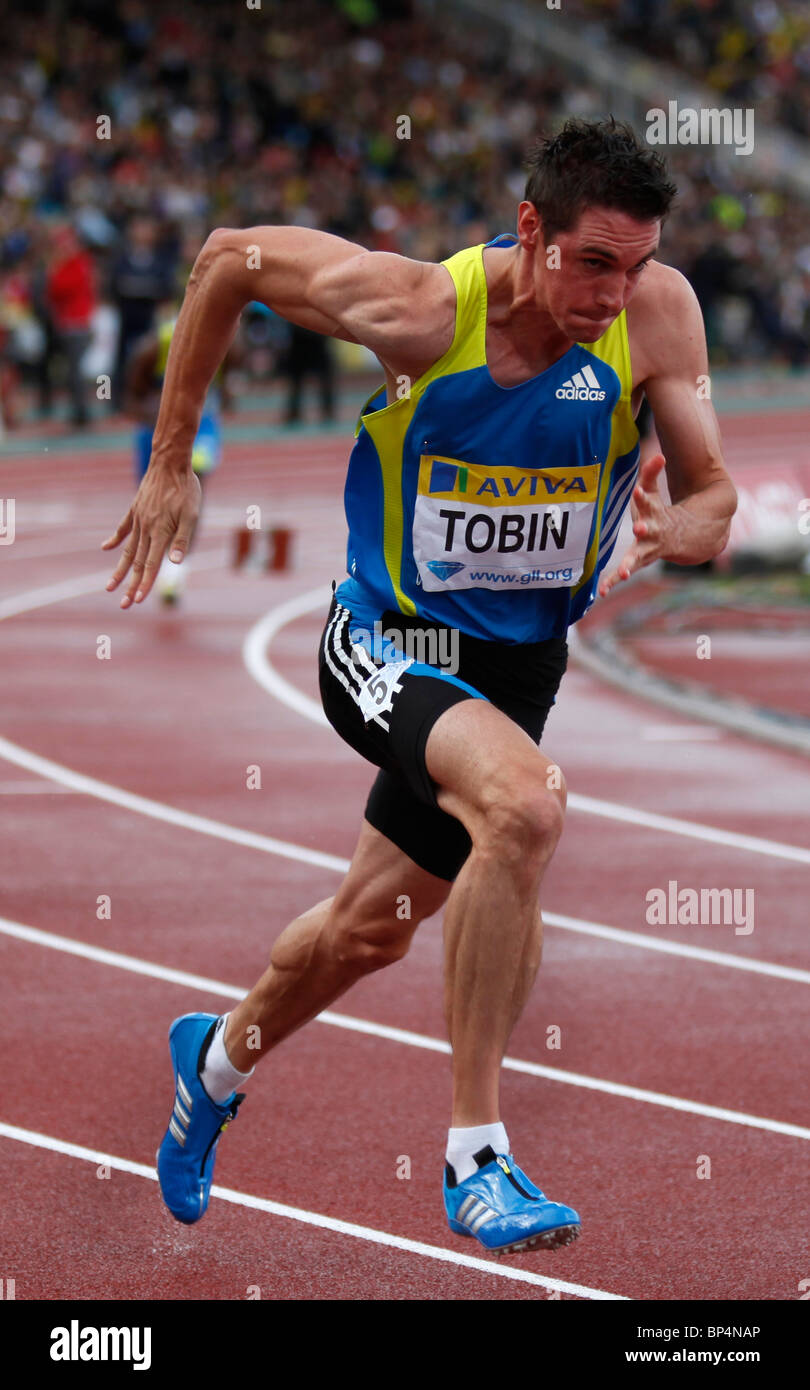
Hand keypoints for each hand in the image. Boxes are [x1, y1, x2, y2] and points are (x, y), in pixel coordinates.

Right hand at [102, 465, 200, 608]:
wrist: (169, 462)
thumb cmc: (185, 489)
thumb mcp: (192, 514)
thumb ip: (182, 539)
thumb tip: (176, 562)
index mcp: (160, 532)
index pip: (152, 565)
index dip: (145, 584)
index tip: (137, 600)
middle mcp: (146, 528)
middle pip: (137, 563)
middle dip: (130, 586)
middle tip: (124, 605)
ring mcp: (138, 519)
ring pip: (128, 550)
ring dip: (120, 570)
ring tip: (109, 587)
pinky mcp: (134, 510)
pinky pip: (122, 528)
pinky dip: (114, 540)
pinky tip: (105, 549)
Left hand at [598, 453, 674, 597]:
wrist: (683, 539)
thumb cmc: (658, 512)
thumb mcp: (655, 492)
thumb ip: (652, 473)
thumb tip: (659, 455)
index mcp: (654, 512)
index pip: (648, 501)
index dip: (643, 496)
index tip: (638, 489)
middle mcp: (652, 532)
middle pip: (648, 530)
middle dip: (644, 528)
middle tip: (639, 527)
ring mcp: (647, 549)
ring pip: (639, 557)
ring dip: (631, 564)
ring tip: (625, 573)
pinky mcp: (639, 562)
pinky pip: (625, 572)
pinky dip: (614, 581)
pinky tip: (603, 592)